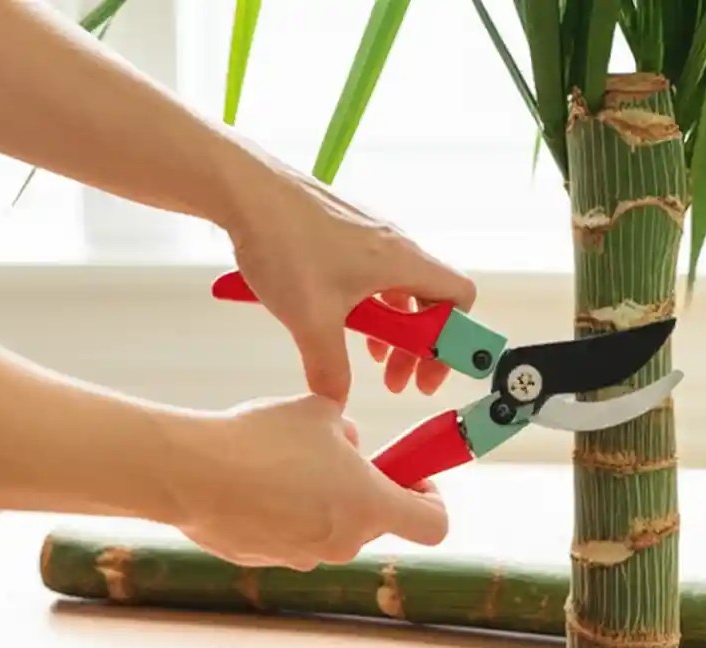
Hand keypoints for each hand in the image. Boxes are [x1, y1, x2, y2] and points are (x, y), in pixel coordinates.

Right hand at [168, 394, 448, 570]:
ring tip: (284, 463)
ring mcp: (303, 557)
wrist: (189, 472)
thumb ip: (346, 433)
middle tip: (335, 457)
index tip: (410, 476)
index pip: (433, 524)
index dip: (430, 498)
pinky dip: (283, 513)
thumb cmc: (262, 438)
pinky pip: (289, 535)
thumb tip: (346, 444)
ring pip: (330, 528)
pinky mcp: (264, 561)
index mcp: (370, 506)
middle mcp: (344, 542)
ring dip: (321, 500)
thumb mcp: (320, 413)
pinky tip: (253, 483)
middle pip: (376, 522)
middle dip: (364, 489)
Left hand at [224, 156, 475, 402]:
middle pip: (431, 301)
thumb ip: (329, 367)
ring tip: (369, 358)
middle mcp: (396, 245)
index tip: (427, 373)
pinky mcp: (347, 231)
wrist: (246, 189)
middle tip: (396, 380)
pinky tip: (340, 322)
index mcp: (402, 261)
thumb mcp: (309, 319)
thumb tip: (336, 400)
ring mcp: (371, 236)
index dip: (454, 340)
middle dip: (418, 346)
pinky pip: (375, 275)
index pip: (460, 297)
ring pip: (400, 289)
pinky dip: (370, 305)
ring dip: (392, 329)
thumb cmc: (285, 244)